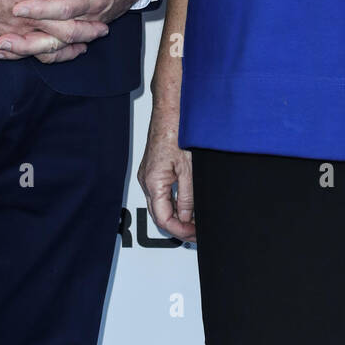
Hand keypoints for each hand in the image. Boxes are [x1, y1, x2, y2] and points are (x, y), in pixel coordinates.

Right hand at [0, 0, 108, 63]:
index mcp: (31, 13)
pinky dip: (26, 51)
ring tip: (69, 50)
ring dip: (52, 51)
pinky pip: (11, 49)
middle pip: (52, 46)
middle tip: (90, 44)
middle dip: (74, 45)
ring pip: (31, 51)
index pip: (66, 29)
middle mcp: (16, 29)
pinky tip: (30, 47)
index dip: (86, 30)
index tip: (101, 28)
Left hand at [0, 0, 149, 58]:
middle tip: (1, 39)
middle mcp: (89, 20)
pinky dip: (34, 52)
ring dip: (27, 50)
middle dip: (28, 40)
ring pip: (55, 48)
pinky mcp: (77, 34)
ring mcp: (83, 30)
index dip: (40, 9)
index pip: (65, 8)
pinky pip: (56, 49)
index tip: (16, 7)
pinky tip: (13, 53)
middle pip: (58, 36)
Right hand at [138, 108, 195, 241]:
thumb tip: (188, 217)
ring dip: (177, 215)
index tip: (196, 234)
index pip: (164, 219)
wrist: (171, 110)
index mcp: (153, 182)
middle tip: (198, 232)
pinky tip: (187, 205)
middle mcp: (146, 180)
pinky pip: (161, 193)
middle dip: (179, 226)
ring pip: (160, 205)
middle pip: (160, 215)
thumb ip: (187, 197)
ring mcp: (148, 174)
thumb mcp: (189, 169)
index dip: (181, 230)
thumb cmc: (177, 131)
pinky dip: (174, 203)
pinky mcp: (153, 169)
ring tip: (195, 220)